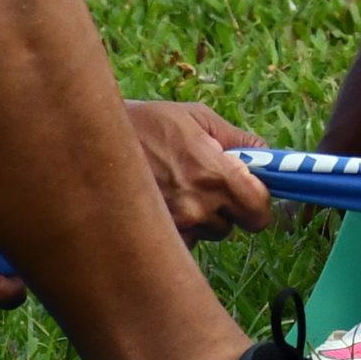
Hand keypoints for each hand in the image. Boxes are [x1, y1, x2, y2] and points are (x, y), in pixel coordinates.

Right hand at [125, 100, 273, 241]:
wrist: (94, 141)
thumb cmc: (148, 123)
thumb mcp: (197, 118)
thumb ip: (237, 138)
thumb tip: (265, 153)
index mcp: (215, 174)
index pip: (259, 210)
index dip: (258, 204)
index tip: (250, 194)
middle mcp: (198, 207)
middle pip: (234, 226)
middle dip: (228, 210)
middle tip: (208, 188)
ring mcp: (175, 227)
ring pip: (205, 233)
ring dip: (200, 218)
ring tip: (175, 189)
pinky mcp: (154, 237)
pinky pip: (181, 241)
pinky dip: (176, 227)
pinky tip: (160, 202)